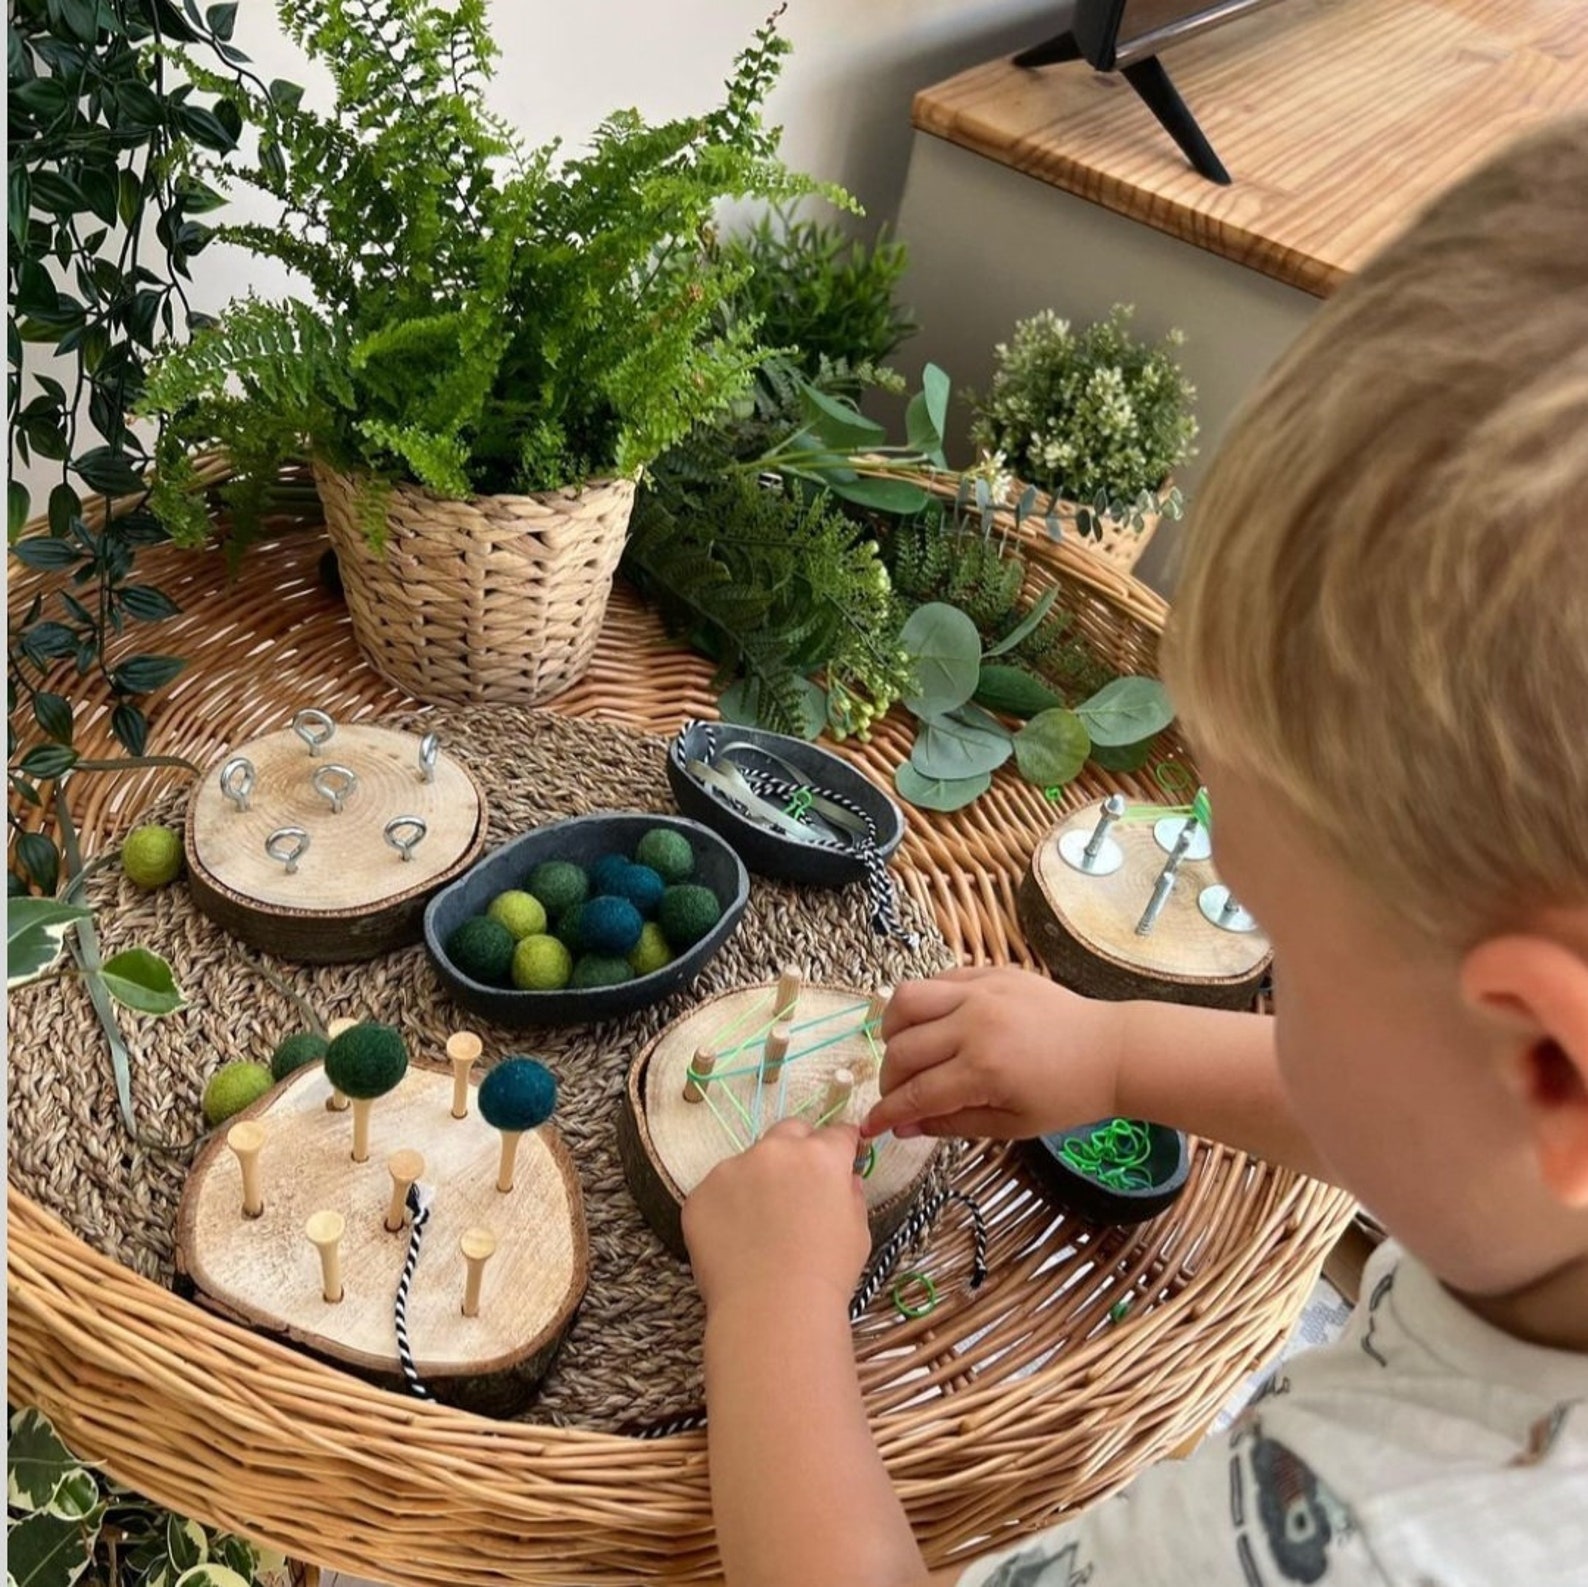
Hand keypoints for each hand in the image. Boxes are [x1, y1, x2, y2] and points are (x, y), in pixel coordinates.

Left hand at [682, 1119, 870, 1315]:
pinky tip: (735, 1240)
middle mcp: (775, 1151)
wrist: (772, 1309)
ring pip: (749, 1162)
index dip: (842, 1146)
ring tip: (760, 1226)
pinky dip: (728, 1206)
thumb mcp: (858, 1232)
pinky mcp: (701, 1193)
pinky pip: (718, 1191)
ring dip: (758, 1180)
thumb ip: (850, 1195)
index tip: (841, 1158)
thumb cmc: (827, 1274)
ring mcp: (732, 1168)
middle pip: (789, 1132)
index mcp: (820, 1156)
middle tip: (798, 1186)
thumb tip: (844, 1180)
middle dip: (798, 1149)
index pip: (837, 1132)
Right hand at [862, 967, 1122, 1141]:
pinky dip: (924, 1004)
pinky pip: (937, 980)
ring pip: (906, 999)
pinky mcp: (989, 972)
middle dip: (889, 1080)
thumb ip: (953, 1124)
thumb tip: (904, 1127)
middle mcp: (974, 1024)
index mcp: (983, 1070)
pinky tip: (934, 1025)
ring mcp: (981, 991)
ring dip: (894, 1030)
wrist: (1111, 1050)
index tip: (869, 1127)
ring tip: (905, 1050)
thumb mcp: (1012, 1125)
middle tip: (897, 1095)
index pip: (915, 1094)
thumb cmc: (1067, 1097)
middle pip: (903, 1050)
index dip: (886, 1114)